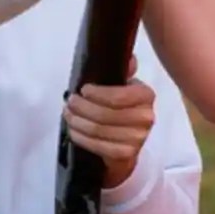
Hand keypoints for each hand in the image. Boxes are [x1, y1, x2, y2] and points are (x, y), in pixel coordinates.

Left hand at [63, 56, 156, 187]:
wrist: (127, 142)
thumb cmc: (121, 108)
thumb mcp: (123, 85)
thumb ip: (124, 70)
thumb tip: (129, 59)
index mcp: (146, 96)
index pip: (119, 96)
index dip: (98, 94)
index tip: (83, 90)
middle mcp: (146, 117)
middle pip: (105, 114)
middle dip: (82, 108)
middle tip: (69, 103)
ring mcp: (138, 138)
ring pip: (98, 130)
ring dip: (78, 122)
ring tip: (68, 115)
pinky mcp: (126, 154)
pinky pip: (97, 145)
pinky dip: (81, 137)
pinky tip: (74, 130)